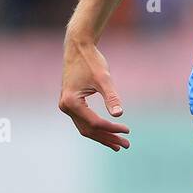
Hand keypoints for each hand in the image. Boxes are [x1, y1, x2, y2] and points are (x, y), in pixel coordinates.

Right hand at [58, 34, 130, 150]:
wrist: (78, 48)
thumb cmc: (92, 61)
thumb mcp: (104, 79)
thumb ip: (111, 97)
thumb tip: (120, 115)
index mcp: (72, 102)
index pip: (94, 122)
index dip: (112, 128)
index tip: (127, 130)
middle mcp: (66, 107)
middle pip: (89, 130)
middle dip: (108, 138)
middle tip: (126, 145)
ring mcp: (66, 106)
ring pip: (85, 128)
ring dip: (102, 136)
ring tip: (119, 145)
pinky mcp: (70, 104)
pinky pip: (83, 121)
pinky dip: (96, 128)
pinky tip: (108, 133)